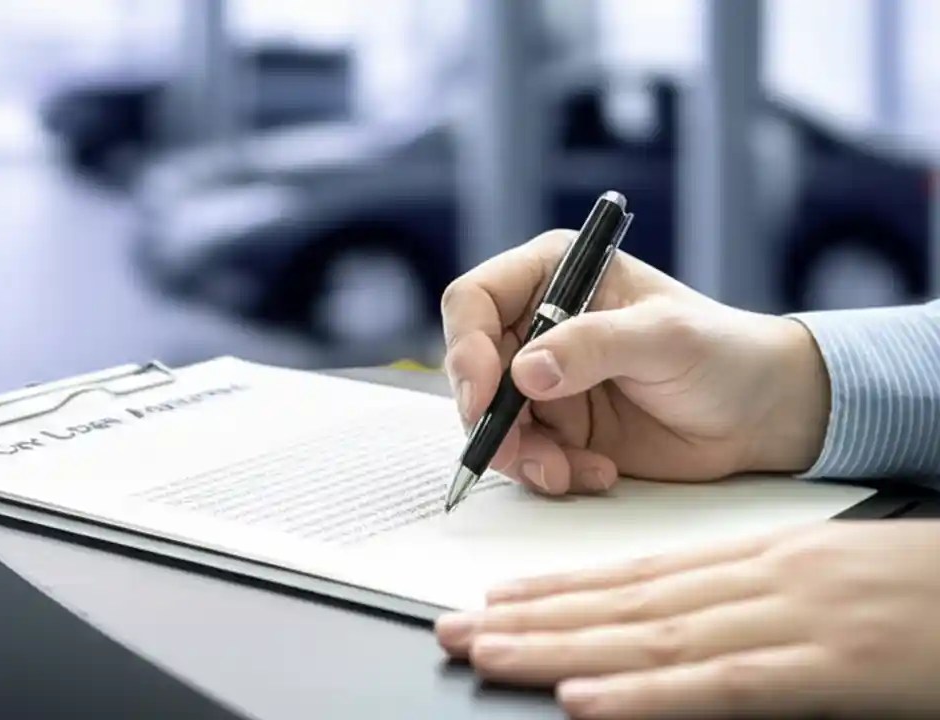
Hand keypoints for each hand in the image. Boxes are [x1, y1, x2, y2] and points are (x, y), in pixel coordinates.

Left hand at [434, 520, 939, 718]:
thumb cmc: (937, 591)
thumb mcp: (844, 578)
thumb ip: (767, 596)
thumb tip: (693, 620)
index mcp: (768, 560)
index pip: (642, 574)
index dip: (563, 588)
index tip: (501, 597)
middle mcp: (764, 582)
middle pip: (626, 604)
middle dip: (534, 618)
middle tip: (456, 627)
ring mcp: (795, 624)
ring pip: (652, 639)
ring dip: (560, 649)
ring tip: (488, 653)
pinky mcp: (833, 672)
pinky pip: (723, 685)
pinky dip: (646, 696)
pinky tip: (585, 700)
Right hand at [441, 229, 830, 493]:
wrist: (762, 414)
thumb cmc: (724, 351)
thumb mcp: (664, 338)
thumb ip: (595, 346)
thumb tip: (525, 372)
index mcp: (554, 275)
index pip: (474, 299)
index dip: (465, 346)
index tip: (484, 394)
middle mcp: (538, 324)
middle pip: (472, 367)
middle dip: (488, 416)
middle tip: (513, 451)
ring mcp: (545, 380)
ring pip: (491, 420)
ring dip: (519, 453)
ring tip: (566, 470)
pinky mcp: (558, 428)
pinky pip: (525, 455)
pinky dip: (549, 472)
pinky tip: (596, 472)